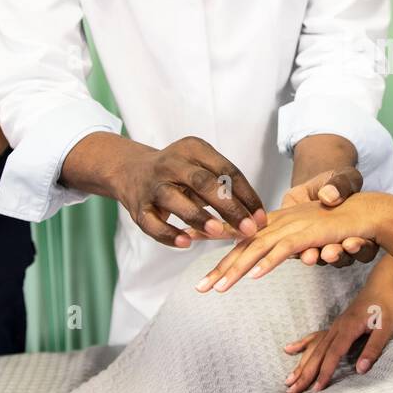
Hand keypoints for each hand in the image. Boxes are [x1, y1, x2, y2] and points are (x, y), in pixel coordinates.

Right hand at [113, 137, 267, 248]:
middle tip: (249, 228)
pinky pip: (152, 222)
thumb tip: (257, 217)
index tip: (262, 217)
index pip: (226, 170)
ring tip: (219, 232)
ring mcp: (152, 184)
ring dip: (198, 216)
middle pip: (202, 182)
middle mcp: (171, 163)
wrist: (130, 169)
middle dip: (229, 206)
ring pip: (174, 199)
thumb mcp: (201, 167)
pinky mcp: (137, 206)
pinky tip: (186, 243)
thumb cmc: (179, 172)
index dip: (247, 195)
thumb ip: (224, 186)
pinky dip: (168, 234)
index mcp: (193, 149)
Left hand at [195, 193, 383, 292]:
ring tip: (219, 288)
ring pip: (258, 249)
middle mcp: (281, 222)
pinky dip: (269, 262)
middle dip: (220, 268)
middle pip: (244, 246)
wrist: (365, 211)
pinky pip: (285, 249)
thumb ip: (282, 245)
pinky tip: (255, 276)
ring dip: (237, 269)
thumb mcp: (303, 234)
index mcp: (277, 221)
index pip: (242, 236)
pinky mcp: (310, 233)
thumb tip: (261, 262)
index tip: (199, 262)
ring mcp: (294, 226)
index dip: (218, 249)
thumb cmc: (337, 225)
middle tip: (200, 287)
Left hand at [279, 166, 377, 267]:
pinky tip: (284, 251)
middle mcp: (340, 245)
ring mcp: (318, 246)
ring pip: (319, 259)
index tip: (352, 243)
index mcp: (359, 233)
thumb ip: (341, 185)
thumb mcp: (344, 178)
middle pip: (342, 258)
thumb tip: (330, 196)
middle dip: (335, 255)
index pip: (364, 247)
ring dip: (313, 257)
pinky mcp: (296, 242)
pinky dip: (288, 253)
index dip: (359, 247)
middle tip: (329, 253)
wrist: (316, 188)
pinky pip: (293, 251)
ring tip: (309, 255)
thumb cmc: (336, 185)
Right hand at [282, 277, 392, 392]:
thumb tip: (360, 370)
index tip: (316, 389)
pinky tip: (289, 350)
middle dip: (305, 373)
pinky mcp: (336, 325)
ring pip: (314, 348)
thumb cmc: (387, 306)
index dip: (324, 372)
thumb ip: (373, 348)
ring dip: (302, 365)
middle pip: (318, 353)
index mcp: (349, 328)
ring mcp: (334, 326)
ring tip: (288, 380)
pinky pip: (315, 337)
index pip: (333, 354)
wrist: (382, 284)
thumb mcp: (387, 328)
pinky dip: (302, 344)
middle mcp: (337, 327)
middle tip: (292, 391)